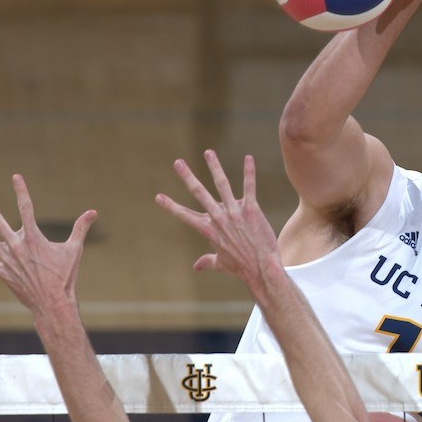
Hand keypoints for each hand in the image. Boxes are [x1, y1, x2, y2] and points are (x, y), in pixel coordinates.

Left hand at [0, 175, 97, 315]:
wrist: (52, 303)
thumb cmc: (65, 276)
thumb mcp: (74, 250)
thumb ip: (81, 228)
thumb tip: (93, 212)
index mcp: (33, 237)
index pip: (26, 207)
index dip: (21, 191)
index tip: (15, 177)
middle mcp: (16, 245)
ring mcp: (7, 260)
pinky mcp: (2, 274)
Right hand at [156, 152, 282, 286]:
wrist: (262, 269)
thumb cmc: (242, 267)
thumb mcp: (221, 264)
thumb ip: (207, 262)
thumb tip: (196, 267)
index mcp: (208, 231)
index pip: (185, 216)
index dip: (171, 206)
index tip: (158, 197)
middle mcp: (219, 219)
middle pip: (199, 193)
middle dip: (188, 176)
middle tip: (178, 162)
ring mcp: (234, 213)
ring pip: (222, 184)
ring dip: (215, 166)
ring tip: (208, 152)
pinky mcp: (251, 210)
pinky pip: (249, 187)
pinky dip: (249, 172)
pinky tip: (248, 157)